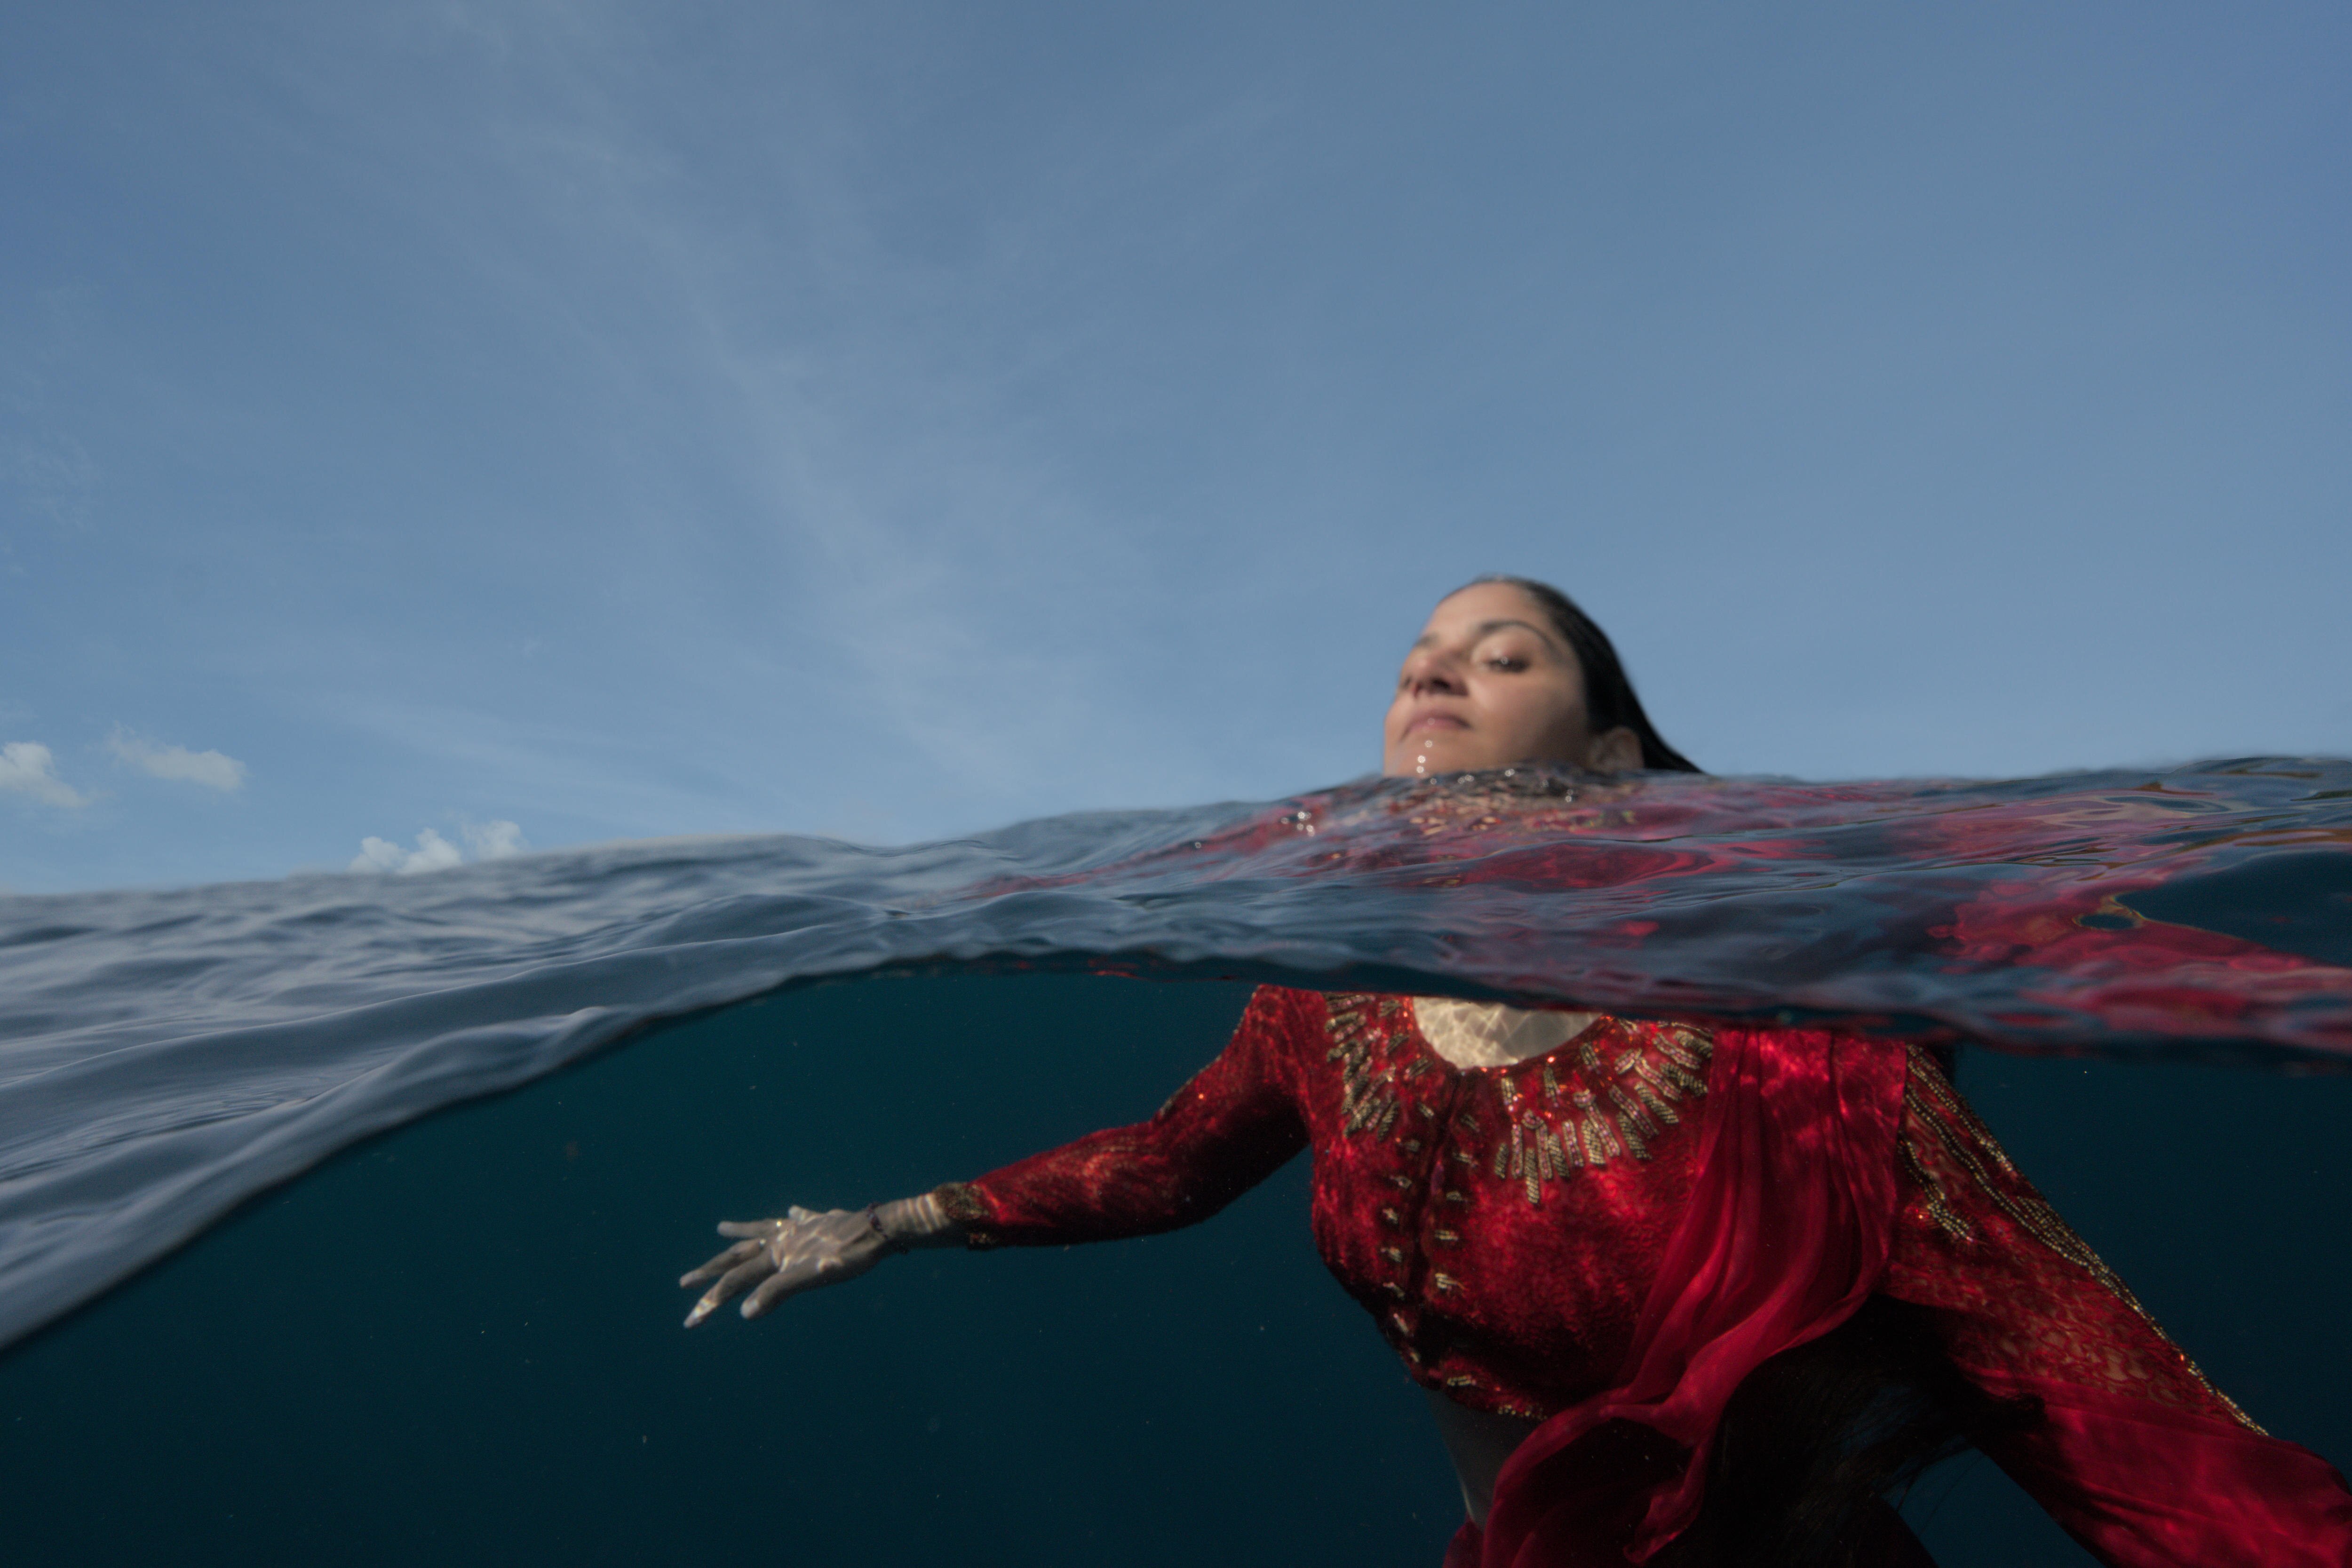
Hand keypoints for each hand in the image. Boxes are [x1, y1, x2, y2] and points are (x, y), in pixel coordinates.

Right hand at [679, 1205, 893, 1325]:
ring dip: (740, 1231)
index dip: (711, 1301)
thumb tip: (745, 1313)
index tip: (690, 1321)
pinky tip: (792, 1210)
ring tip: (721, 1227)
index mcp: (776, 1253)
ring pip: (762, 1229)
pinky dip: (793, 1216)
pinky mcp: (821, 1223)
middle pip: (739, 1256)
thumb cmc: (846, 1257)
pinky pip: (801, 1218)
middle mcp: (782, 1238)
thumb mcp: (810, 1277)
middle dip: (711, 1270)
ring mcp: (801, 1229)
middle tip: (684, 1280)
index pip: (735, 1281)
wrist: (879, 1230)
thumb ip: (777, 1293)